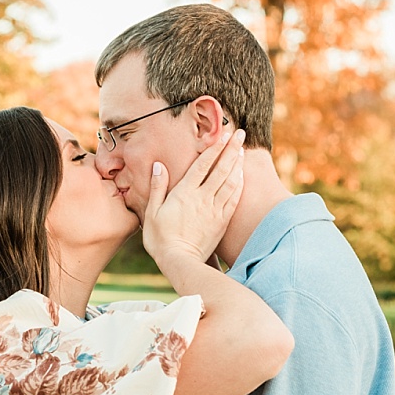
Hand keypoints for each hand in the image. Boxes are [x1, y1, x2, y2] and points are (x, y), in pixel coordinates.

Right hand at [141, 129, 245, 270]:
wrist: (179, 261)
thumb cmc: (160, 238)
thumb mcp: (152, 212)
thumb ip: (157, 187)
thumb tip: (159, 166)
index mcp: (185, 193)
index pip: (203, 165)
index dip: (214, 148)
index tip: (223, 135)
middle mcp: (203, 198)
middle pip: (221, 169)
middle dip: (231, 149)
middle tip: (241, 134)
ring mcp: (215, 209)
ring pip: (230, 182)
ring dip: (237, 164)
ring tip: (242, 150)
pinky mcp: (222, 221)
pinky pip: (233, 199)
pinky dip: (239, 185)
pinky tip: (241, 176)